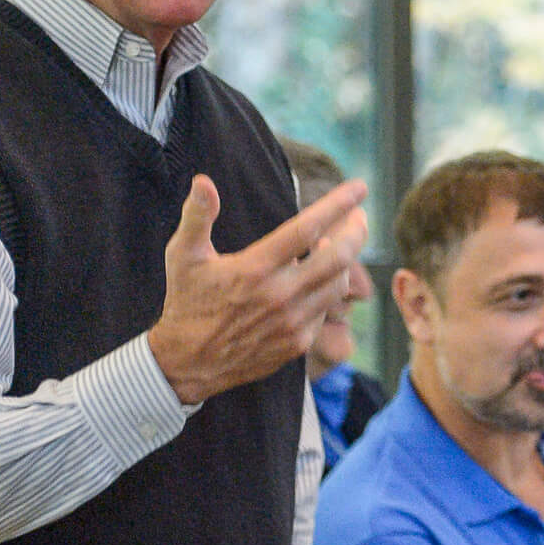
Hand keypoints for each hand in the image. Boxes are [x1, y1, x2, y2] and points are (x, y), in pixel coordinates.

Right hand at [148, 175, 369, 405]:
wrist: (187, 362)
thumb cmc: (186, 302)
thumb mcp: (183, 256)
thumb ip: (197, 216)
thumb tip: (202, 182)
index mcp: (255, 269)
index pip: (307, 229)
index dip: (338, 204)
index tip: (359, 187)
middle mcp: (279, 296)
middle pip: (339, 258)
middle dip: (356, 232)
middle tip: (360, 217)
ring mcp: (292, 322)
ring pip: (338, 285)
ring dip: (344, 262)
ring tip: (336, 246)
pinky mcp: (297, 344)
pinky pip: (326, 310)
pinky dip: (328, 290)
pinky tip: (317, 280)